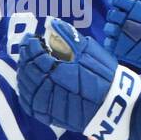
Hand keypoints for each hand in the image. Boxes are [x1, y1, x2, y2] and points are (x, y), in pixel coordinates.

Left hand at [18, 17, 140, 139]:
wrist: (116, 107)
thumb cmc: (106, 78)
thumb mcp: (91, 53)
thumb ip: (69, 38)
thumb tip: (52, 23)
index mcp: (58, 73)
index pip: (36, 56)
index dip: (31, 45)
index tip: (31, 38)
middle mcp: (48, 90)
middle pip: (28, 70)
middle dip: (26, 57)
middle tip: (28, 47)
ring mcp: (46, 106)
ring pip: (25, 86)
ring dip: (24, 72)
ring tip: (28, 61)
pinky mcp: (46, 116)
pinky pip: (28, 102)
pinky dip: (25, 90)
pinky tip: (28, 80)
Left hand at [105, 0, 140, 95]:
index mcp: (140, 2)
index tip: (119, 0)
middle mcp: (129, 16)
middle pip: (113, 11)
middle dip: (116, 13)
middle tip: (123, 17)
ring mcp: (124, 33)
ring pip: (109, 26)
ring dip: (114, 27)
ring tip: (124, 30)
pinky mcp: (122, 49)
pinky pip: (109, 42)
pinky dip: (114, 41)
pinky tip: (123, 41)